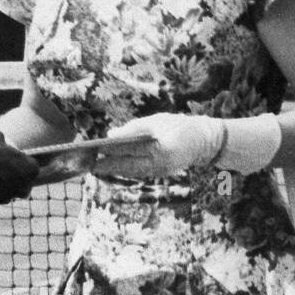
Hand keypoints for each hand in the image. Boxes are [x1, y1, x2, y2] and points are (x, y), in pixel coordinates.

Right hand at [0, 129, 38, 205]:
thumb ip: (2, 140)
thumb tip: (0, 141)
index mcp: (29, 169)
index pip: (33, 167)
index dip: (24, 163)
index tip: (15, 159)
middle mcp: (22, 186)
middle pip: (24, 186)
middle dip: (18, 181)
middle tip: (6, 172)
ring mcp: (7, 197)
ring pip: (7, 194)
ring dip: (1, 187)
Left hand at [93, 114, 224, 179]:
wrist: (206, 141)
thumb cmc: (179, 125)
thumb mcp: (157, 120)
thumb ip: (133, 128)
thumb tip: (110, 135)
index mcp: (161, 147)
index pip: (131, 149)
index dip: (112, 150)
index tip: (95, 149)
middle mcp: (161, 163)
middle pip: (128, 165)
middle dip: (107, 164)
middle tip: (87, 163)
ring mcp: (162, 171)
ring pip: (132, 172)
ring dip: (113, 170)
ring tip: (94, 165)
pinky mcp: (161, 174)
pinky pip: (139, 173)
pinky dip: (124, 170)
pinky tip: (111, 167)